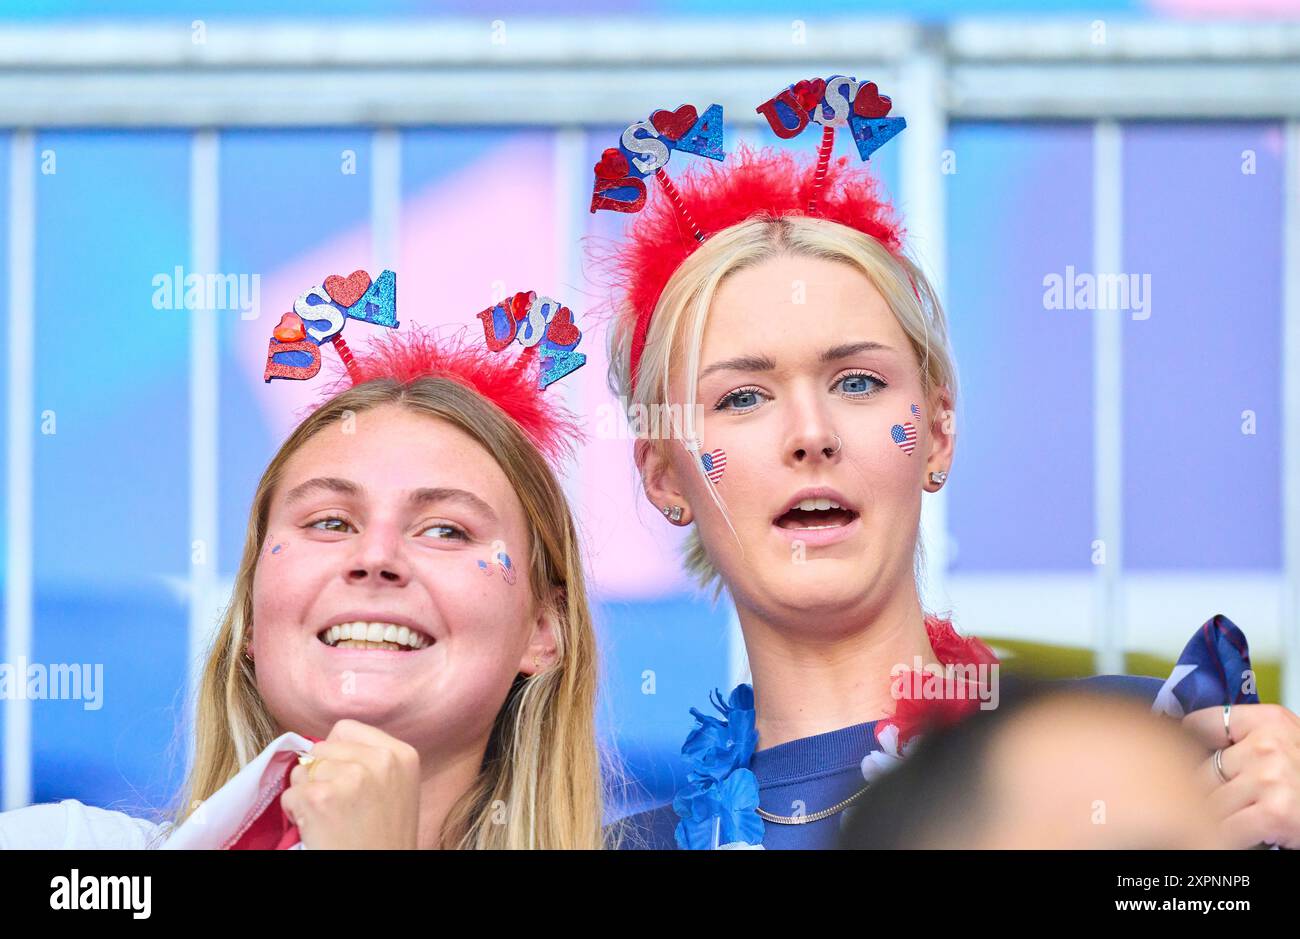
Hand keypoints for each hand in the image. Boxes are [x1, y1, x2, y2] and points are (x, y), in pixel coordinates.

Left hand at [281, 719, 421, 848]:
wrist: (381, 871)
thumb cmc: (386, 837)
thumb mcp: (397, 787)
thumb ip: (372, 760)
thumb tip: (324, 748)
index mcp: (401, 753)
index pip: (346, 729)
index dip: (336, 753)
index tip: (344, 776)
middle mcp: (378, 760)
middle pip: (322, 748)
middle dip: (319, 772)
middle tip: (337, 803)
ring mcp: (350, 777)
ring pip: (303, 770)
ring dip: (307, 793)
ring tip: (330, 818)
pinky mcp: (320, 798)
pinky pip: (290, 795)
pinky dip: (296, 813)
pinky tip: (319, 828)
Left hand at [1183, 703, 1299, 848]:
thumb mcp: (1284, 744)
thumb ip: (1243, 738)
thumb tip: (1182, 735)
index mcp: (1270, 720)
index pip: (1201, 724)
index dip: (1187, 746)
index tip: (1179, 758)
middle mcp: (1269, 744)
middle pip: (1202, 768)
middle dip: (1206, 790)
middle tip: (1222, 799)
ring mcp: (1271, 778)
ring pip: (1208, 801)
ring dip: (1217, 815)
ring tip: (1238, 815)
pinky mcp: (1275, 812)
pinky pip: (1224, 828)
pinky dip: (1226, 836)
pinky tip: (1240, 833)